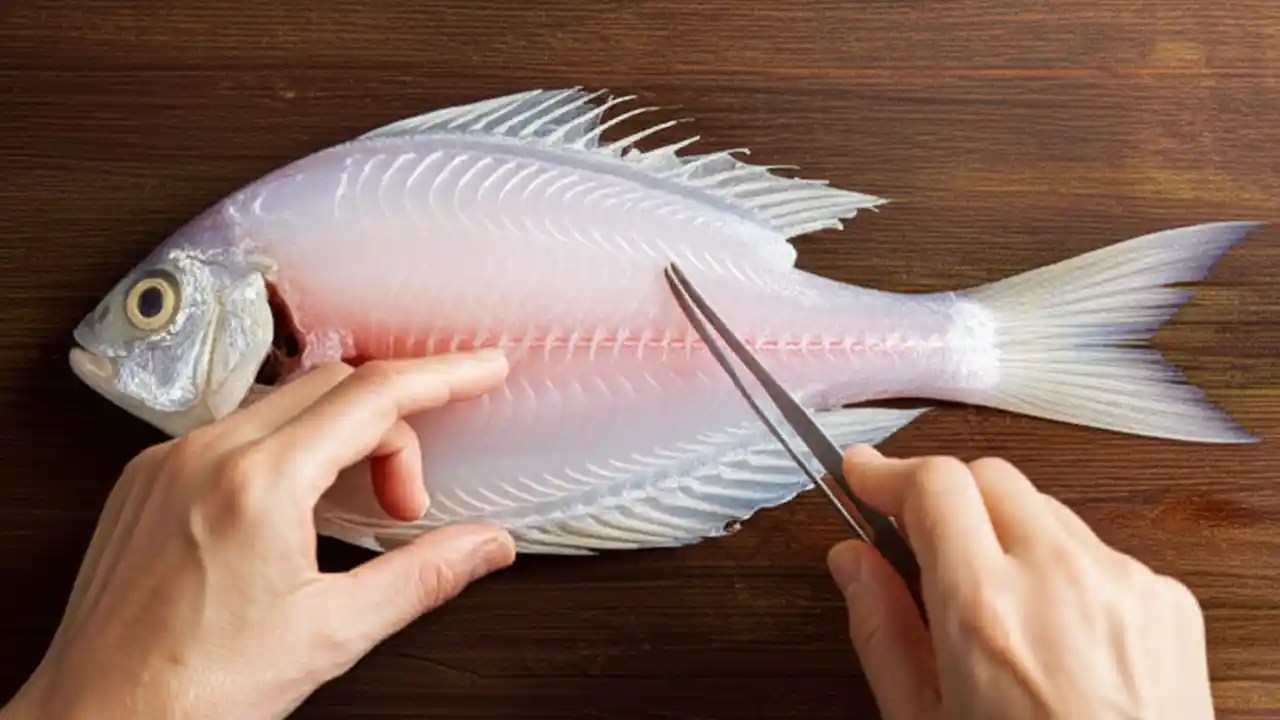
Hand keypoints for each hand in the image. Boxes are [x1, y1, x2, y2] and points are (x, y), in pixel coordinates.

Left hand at [2, 352, 515, 719]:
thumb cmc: (194, 690)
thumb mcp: (331, 634)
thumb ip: (422, 577)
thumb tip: (485, 546)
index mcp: (259, 484)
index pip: (374, 397)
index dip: (443, 377)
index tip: (482, 370)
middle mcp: (206, 454)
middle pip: (335, 388)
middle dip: (394, 429)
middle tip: (408, 503)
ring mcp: (169, 461)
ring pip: (285, 403)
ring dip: (341, 439)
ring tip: (356, 512)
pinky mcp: (147, 478)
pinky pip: (238, 428)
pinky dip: (289, 447)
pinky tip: (299, 506)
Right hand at [827, 445, 1213, 719]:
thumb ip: (882, 631)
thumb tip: (852, 564)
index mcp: (986, 612)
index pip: (933, 485)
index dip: (887, 472)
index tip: (865, 476)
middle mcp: (1060, 580)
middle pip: (988, 477)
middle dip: (944, 495)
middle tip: (915, 534)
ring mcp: (1124, 584)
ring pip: (1044, 511)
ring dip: (1004, 533)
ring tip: (994, 604)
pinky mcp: (1168, 600)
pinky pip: (1097, 553)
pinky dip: (1062, 572)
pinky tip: (1054, 634)